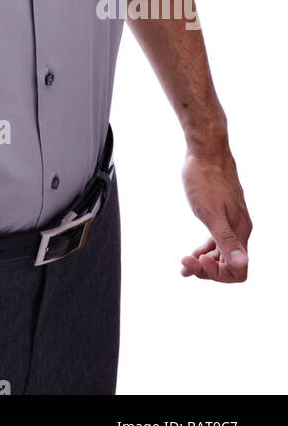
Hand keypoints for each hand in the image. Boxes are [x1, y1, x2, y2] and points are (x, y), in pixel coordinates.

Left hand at [180, 145, 250, 282]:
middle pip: (230, 265)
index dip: (218, 274)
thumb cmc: (205, 178)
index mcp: (240, 231)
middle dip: (207, 270)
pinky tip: (191, 254)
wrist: (206, 151)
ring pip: (223, 253)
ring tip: (184, 265)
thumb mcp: (211, 213)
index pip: (238, 271)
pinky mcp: (223, 213)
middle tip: (184, 262)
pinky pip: (217, 240)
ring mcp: (232, 221)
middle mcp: (240, 229)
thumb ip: (226, 240)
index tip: (196, 261)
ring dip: (205, 262)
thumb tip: (241, 265)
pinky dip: (205, 250)